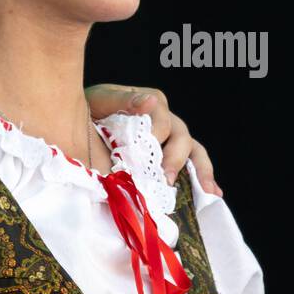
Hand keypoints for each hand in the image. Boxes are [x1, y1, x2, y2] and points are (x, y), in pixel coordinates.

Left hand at [84, 82, 220, 194]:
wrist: (81, 122)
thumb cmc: (92, 109)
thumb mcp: (103, 99)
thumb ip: (124, 100)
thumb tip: (150, 102)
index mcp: (153, 104)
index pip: (163, 120)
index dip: (157, 136)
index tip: (146, 150)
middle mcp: (167, 120)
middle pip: (181, 137)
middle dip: (175, 159)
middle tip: (165, 179)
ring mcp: (171, 140)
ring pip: (193, 152)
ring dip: (202, 172)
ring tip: (209, 191)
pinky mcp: (169, 157)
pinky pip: (192, 166)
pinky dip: (203, 180)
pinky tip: (212, 194)